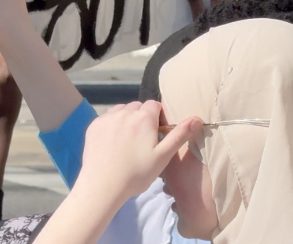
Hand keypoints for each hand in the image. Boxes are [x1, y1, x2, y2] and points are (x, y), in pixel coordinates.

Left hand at [74, 101, 200, 202]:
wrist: (102, 186)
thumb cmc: (136, 174)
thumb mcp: (163, 156)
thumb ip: (179, 135)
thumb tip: (197, 118)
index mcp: (143, 118)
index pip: (154, 105)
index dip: (158, 117)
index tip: (156, 134)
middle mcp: (125, 112)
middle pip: (137, 107)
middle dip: (142, 118)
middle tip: (142, 141)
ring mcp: (107, 118)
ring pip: (122, 111)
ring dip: (127, 119)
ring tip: (127, 142)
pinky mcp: (94, 126)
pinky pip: (107, 118)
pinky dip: (112, 125)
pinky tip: (113, 143)